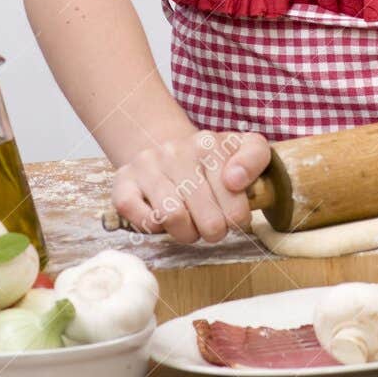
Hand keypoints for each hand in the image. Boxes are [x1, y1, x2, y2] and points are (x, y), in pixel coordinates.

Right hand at [111, 127, 271, 244]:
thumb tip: (235, 180)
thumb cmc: (210, 161)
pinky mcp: (123, 183)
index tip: (233, 215)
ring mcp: (147, 166)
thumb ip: (254, 157)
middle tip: (212, 225)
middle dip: (214, 231)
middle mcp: (175, 151)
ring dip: (186, 233)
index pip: (234, 198)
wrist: (167, 151)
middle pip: (207, 217)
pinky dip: (157, 229)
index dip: (237, 217)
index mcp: (207, 143)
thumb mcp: (242, 148)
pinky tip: (164, 218)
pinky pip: (143, 220)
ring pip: (173, 219)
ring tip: (190, 224)